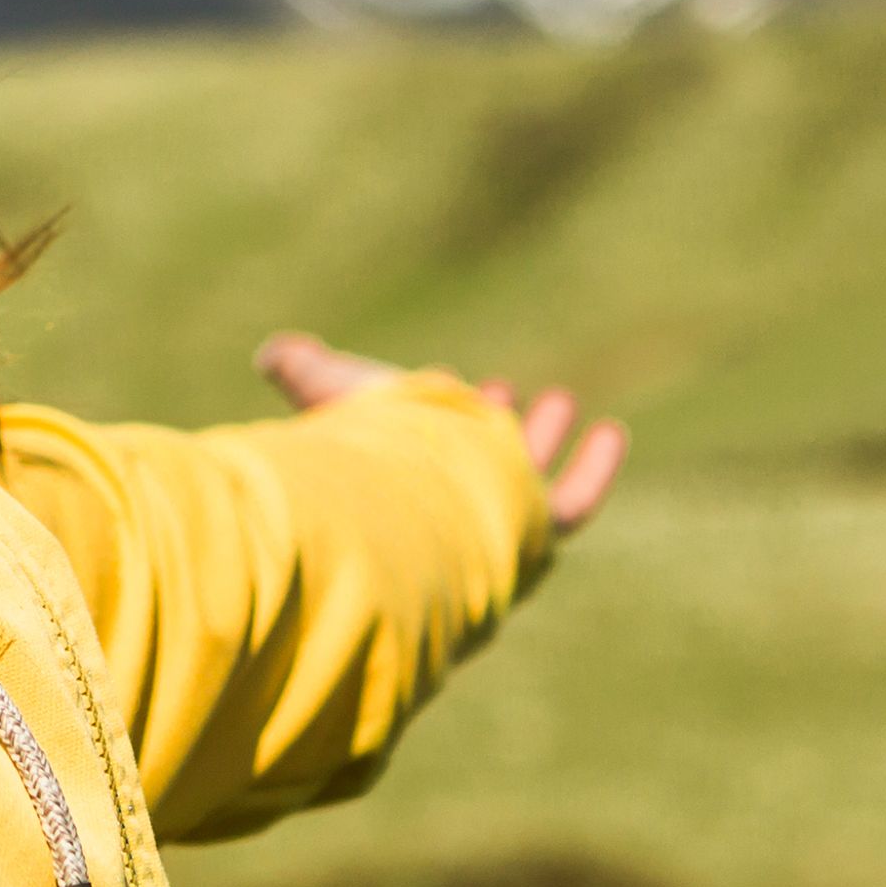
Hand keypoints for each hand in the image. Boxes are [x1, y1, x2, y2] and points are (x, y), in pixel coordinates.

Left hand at [254, 332, 627, 533]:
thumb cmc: (361, 451)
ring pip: (522, 486)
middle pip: (468, 472)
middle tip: (499, 390)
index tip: (450, 376)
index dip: (432, 415)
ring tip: (561, 400)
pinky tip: (612, 433)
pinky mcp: (532, 531)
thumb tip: (273, 354)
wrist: (400, 502)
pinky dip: (594, 470)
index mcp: (392, 485)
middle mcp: (440, 512)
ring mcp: (488, 524)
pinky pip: (571, 506)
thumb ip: (306, 372)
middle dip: (484, 427)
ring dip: (539, 441)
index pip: (415, 455)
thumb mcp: (332, 394)